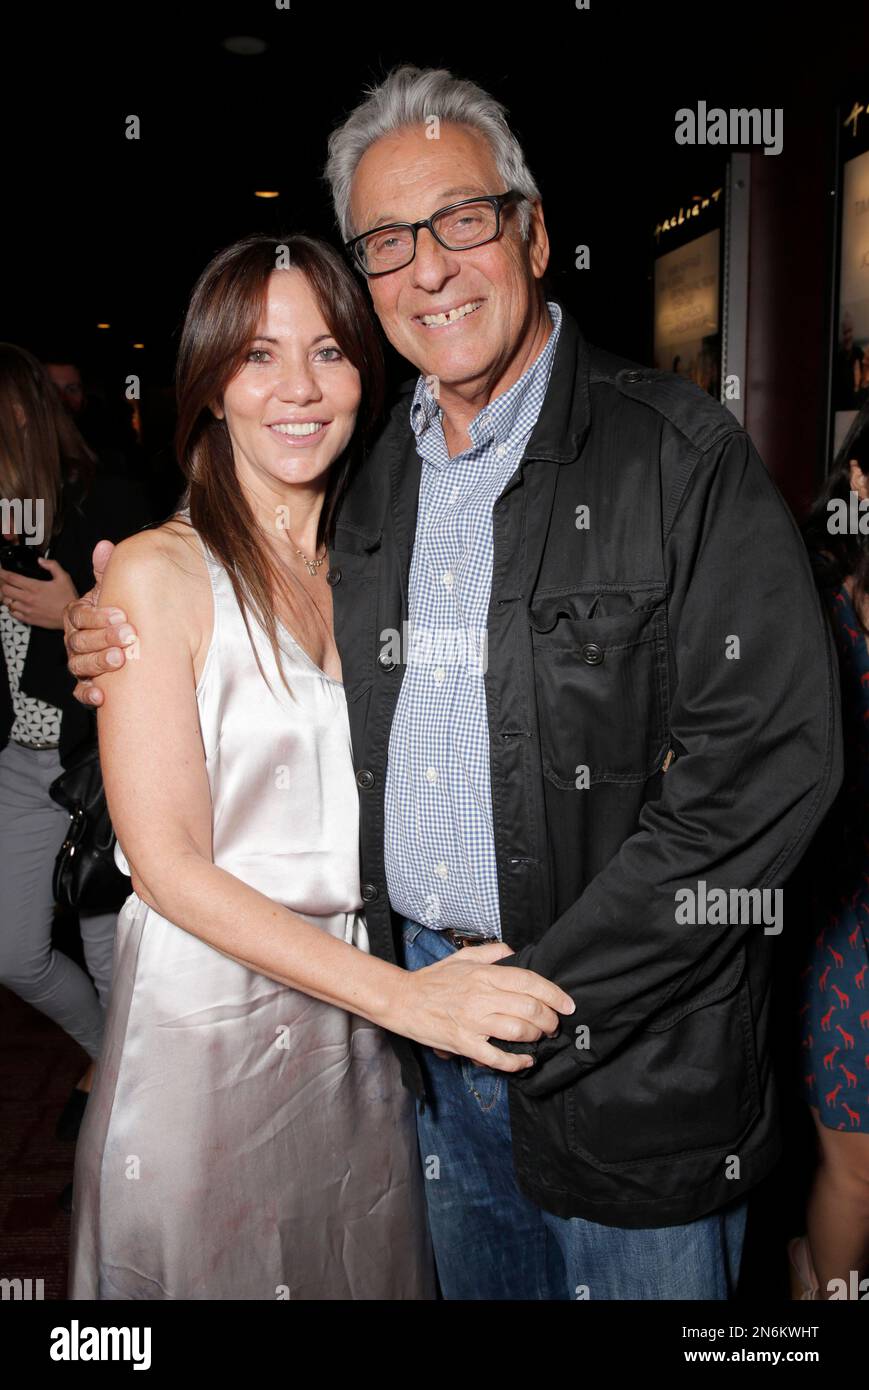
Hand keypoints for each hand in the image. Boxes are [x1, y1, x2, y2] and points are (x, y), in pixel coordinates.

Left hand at [0, 557, 77, 628]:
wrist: (72, 616)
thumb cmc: (68, 598)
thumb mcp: (64, 577)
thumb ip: (52, 565)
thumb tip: (41, 560)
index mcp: (34, 587)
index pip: (11, 578)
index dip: (3, 572)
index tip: (1, 570)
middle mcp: (28, 598)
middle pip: (5, 590)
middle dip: (4, 584)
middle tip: (8, 582)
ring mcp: (27, 610)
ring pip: (7, 602)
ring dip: (8, 596)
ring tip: (13, 593)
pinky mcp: (29, 619)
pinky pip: (13, 614)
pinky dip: (12, 608)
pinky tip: (18, 605)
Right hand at [63, 540, 136, 704]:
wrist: (129, 636)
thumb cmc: (119, 611)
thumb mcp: (114, 589)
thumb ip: (107, 570)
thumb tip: (105, 546)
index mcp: (77, 616)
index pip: (78, 616)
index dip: (97, 616)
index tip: (122, 614)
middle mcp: (74, 640)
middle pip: (79, 641)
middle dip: (103, 638)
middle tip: (128, 635)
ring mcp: (79, 663)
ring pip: (79, 666)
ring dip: (98, 664)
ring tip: (119, 659)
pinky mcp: (88, 683)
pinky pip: (81, 692)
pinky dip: (88, 695)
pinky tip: (101, 697)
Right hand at [389, 941, 574, 1072]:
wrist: (403, 1000)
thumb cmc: (433, 980)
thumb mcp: (463, 957)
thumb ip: (492, 952)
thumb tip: (516, 953)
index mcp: (484, 975)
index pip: (529, 981)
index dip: (554, 994)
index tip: (567, 1004)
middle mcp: (481, 997)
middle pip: (529, 1008)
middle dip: (550, 1019)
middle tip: (554, 1024)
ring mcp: (472, 1022)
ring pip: (518, 1031)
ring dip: (536, 1037)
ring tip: (539, 1037)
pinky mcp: (463, 1044)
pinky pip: (496, 1057)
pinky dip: (516, 1062)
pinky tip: (526, 1060)